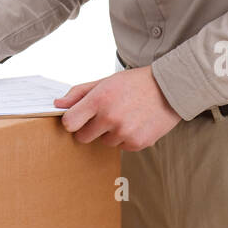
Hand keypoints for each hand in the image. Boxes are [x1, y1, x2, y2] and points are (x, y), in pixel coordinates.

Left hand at [54, 67, 182, 150]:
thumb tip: (58, 104)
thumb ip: (79, 93)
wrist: (168, 89)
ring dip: (109, 133)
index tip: (77, 118)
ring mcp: (124, 132)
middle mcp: (110, 117)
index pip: (69, 123)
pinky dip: (125, 138)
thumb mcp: (105, 81)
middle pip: (83, 137)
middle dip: (88, 129)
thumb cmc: (134, 83)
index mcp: (99, 99)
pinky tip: (135, 123)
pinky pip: (121, 147)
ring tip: (124, 116)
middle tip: (102, 117)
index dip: (72, 121)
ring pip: (103, 142)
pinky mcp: (137, 143)